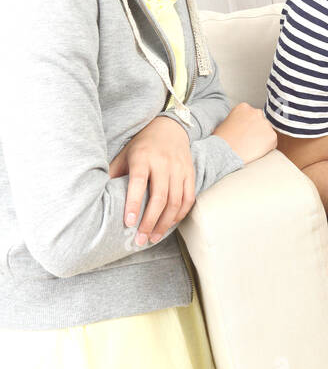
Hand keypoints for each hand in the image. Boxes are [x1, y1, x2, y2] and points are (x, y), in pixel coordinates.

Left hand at [109, 115, 194, 248]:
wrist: (169, 128)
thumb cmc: (141, 146)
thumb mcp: (124, 155)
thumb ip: (114, 174)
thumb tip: (95, 195)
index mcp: (142, 158)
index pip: (138, 182)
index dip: (134, 203)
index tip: (129, 223)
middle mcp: (163, 163)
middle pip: (160, 197)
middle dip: (150, 222)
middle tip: (141, 240)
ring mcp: (179, 169)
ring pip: (175, 201)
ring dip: (165, 223)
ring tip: (154, 237)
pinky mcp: (190, 173)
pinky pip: (188, 198)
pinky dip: (180, 214)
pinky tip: (170, 224)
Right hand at [213, 103, 277, 164]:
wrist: (224, 152)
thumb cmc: (220, 141)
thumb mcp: (225, 123)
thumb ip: (236, 120)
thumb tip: (239, 125)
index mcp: (244, 107)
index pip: (252, 116)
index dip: (248, 126)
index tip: (244, 133)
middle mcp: (256, 112)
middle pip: (261, 122)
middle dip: (257, 131)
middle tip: (248, 141)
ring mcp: (265, 124)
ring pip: (267, 133)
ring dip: (262, 139)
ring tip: (250, 148)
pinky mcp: (272, 136)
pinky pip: (272, 143)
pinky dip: (266, 148)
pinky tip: (255, 152)